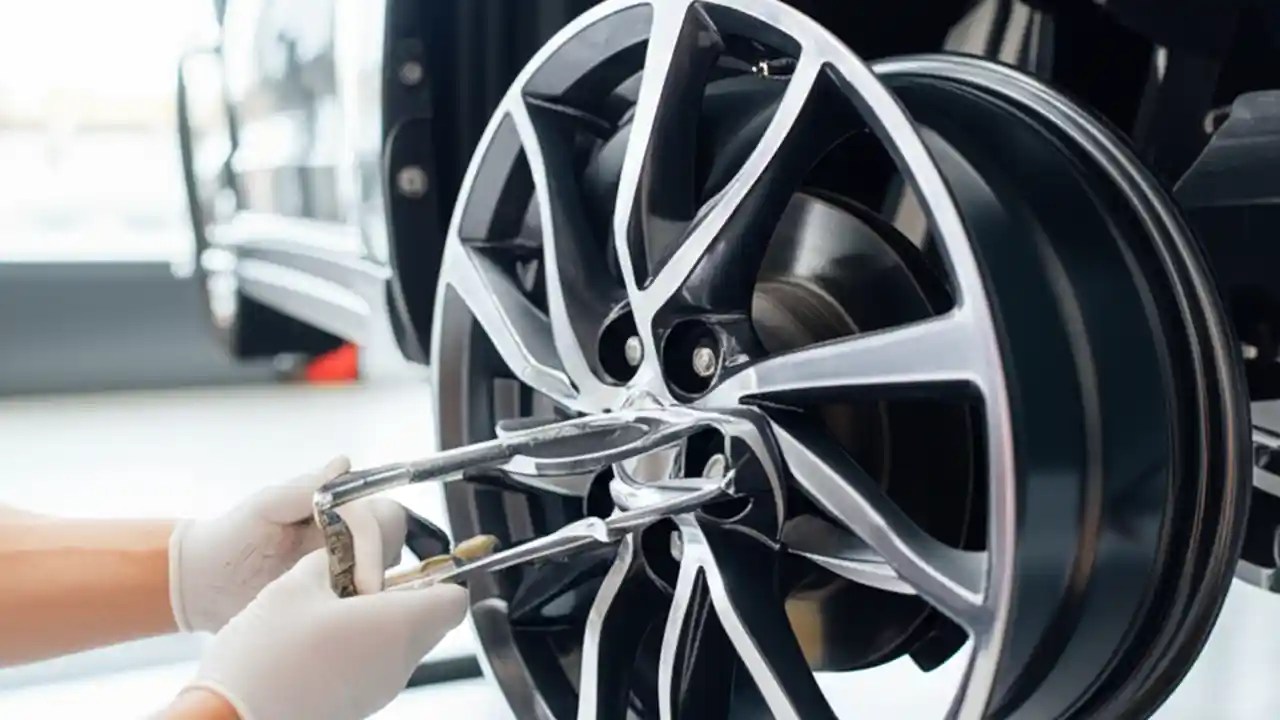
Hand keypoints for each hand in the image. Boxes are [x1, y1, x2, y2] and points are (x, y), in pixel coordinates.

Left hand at [169, 457, 405, 632]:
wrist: (199, 585)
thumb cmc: (227, 536)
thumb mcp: (261, 506)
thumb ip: (303, 487)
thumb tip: (344, 462)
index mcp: (329, 509)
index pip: (374, 514)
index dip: (374, 543)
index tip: (365, 578)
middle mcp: (342, 533)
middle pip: (391, 534)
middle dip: (381, 561)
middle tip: (363, 594)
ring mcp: (341, 565)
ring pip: (386, 566)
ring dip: (379, 585)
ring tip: (354, 608)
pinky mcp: (335, 597)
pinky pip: (367, 598)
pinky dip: (369, 607)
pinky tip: (350, 619)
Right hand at [187, 550, 467, 719]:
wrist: (229, 719)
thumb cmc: (265, 654)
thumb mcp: (295, 586)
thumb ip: (329, 564)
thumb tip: (339, 557)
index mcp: (397, 625)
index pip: (454, 600)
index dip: (443, 576)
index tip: (415, 565)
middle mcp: (399, 663)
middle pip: (430, 622)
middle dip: (406, 597)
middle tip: (361, 581)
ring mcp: (380, 691)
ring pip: (402, 647)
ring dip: (379, 623)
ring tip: (330, 609)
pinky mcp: (358, 707)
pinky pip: (376, 668)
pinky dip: (360, 649)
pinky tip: (317, 640)